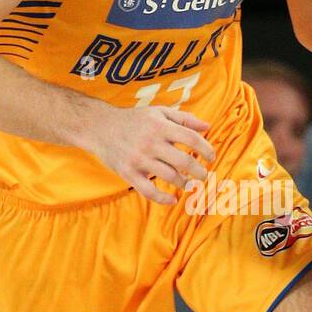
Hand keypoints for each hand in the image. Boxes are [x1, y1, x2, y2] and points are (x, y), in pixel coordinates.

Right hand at [84, 103, 215, 205]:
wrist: (100, 127)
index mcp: (161, 126)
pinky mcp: (129, 173)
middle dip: (199, 172)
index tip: (211, 157)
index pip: (191, 139)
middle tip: (204, 175)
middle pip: (184, 161)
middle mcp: (151, 142)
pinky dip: (163, 199)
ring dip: (185, 184)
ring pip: (170, 177)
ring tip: (189, 185)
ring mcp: (140, 159)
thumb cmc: (134, 120)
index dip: (206, 149)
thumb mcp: (158, 112)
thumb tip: (208, 126)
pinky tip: (173, 199)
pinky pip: (149, 191)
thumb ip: (184, 118)